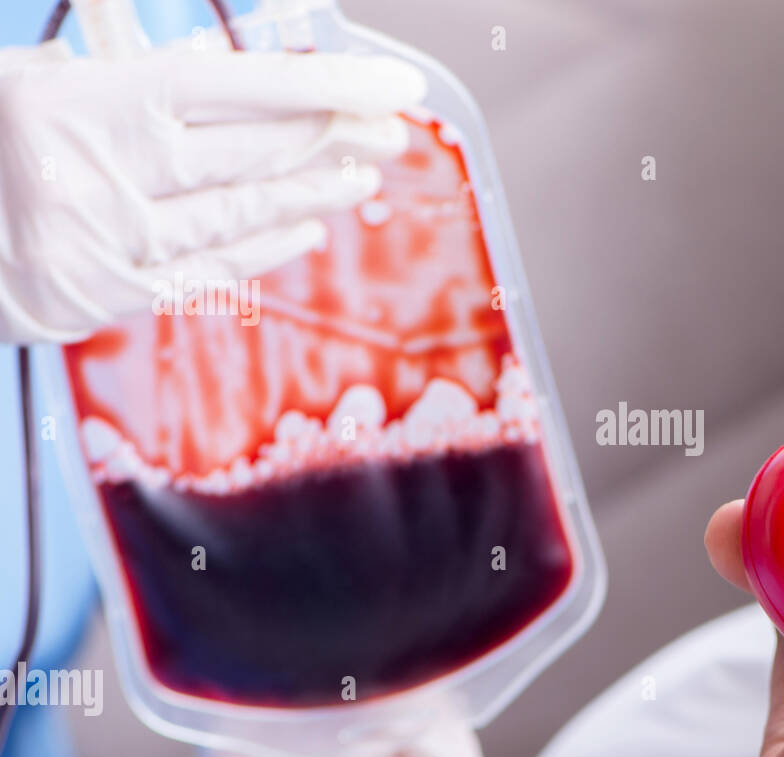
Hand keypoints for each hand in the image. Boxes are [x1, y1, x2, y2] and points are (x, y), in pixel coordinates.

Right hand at [0, 41, 426, 341]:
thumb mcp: (33, 82)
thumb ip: (125, 81)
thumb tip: (229, 85)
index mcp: (87, 102)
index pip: (235, 86)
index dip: (323, 87)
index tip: (389, 86)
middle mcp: (106, 171)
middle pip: (254, 153)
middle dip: (337, 140)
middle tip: (393, 131)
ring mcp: (112, 239)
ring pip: (241, 212)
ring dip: (313, 194)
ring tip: (363, 177)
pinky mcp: (112, 292)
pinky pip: (210, 269)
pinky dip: (265, 247)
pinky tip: (307, 231)